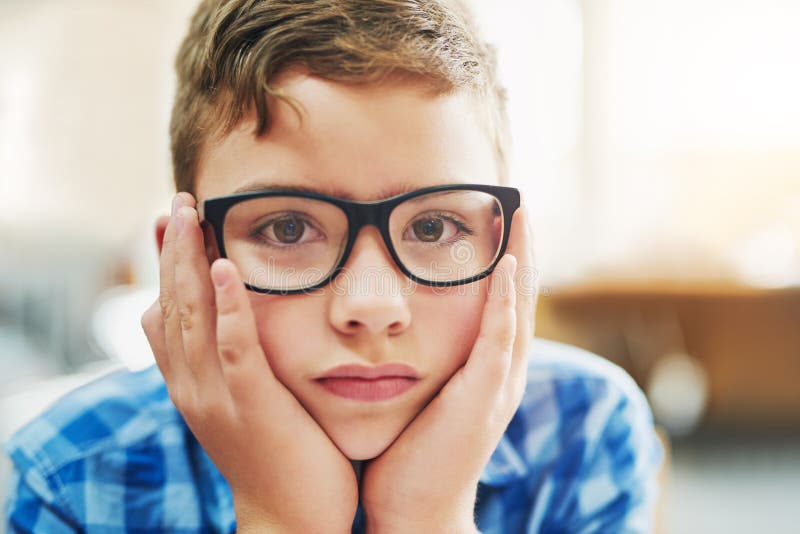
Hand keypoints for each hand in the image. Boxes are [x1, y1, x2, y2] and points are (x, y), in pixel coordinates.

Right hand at [141, 193, 357, 532]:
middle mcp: (193, 386)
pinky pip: (234, 346)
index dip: (164, 269)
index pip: (166, 315)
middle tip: (177, 201)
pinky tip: (223, 267)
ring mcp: (217, 396)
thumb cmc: (280, 457)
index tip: (169, 226)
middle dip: (171, 251)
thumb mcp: (245, 405)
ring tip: (188, 213)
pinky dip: (227, 305)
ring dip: (187, 261)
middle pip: (171, 304)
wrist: (294, 520)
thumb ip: (236, 365)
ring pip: (192, 316)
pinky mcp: (252, 403)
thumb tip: (237, 325)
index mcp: (192, 384)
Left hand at [359, 207, 535, 533]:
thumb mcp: (420, 396)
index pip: (503, 306)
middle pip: (520, 300)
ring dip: (523, 262)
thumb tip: (394, 328)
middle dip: (524, 251)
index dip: (506, 264)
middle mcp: (503, 374)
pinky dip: (505, 300)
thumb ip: (422, 362)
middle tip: (520, 205)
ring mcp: (499, 386)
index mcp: (486, 372)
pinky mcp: (484, 397)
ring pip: (519, 310)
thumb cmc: (409, 455)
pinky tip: (506, 264)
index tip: (499, 222)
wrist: (413, 512)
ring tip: (522, 217)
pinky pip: (500, 338)